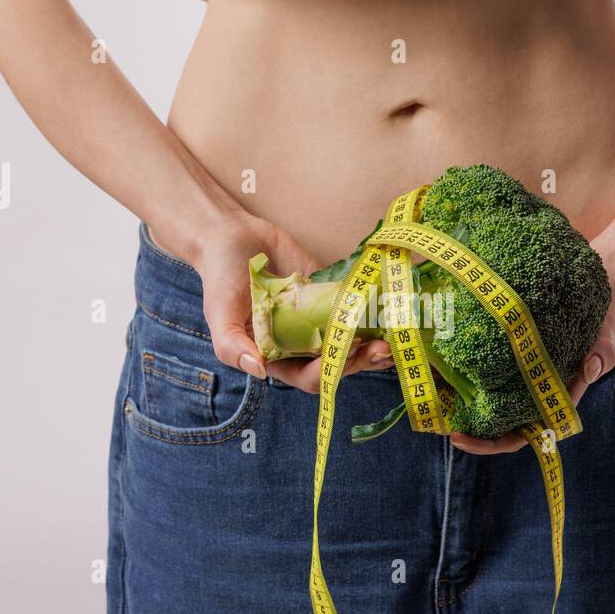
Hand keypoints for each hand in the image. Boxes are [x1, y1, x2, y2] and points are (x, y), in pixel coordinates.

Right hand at [157, 210, 392, 391]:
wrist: (232, 236)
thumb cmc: (220, 278)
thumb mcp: (218, 313)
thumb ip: (231, 345)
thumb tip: (258, 371)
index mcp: (278, 357)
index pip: (311, 378)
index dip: (331, 370)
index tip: (346, 350)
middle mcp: (303, 344)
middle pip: (340, 363)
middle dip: (362, 360)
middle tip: (383, 348)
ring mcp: (320, 320)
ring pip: (354, 340)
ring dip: (375, 342)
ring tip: (396, 334)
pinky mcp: (332, 295)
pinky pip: (357, 308)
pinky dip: (375, 311)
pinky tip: (392, 306)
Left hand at [449, 265, 614, 455]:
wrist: (595, 292)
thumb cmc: (602, 320)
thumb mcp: (605, 337)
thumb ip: (601, 354)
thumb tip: (590, 369)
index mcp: (551, 401)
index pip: (519, 436)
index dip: (489, 443)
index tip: (461, 438)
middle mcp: (529, 393)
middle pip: (491, 423)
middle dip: (463, 426)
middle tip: (434, 422)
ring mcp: (516, 373)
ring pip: (481, 396)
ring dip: (454, 398)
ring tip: (425, 392)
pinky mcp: (507, 351)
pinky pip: (479, 365)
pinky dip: (459, 366)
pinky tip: (436, 358)